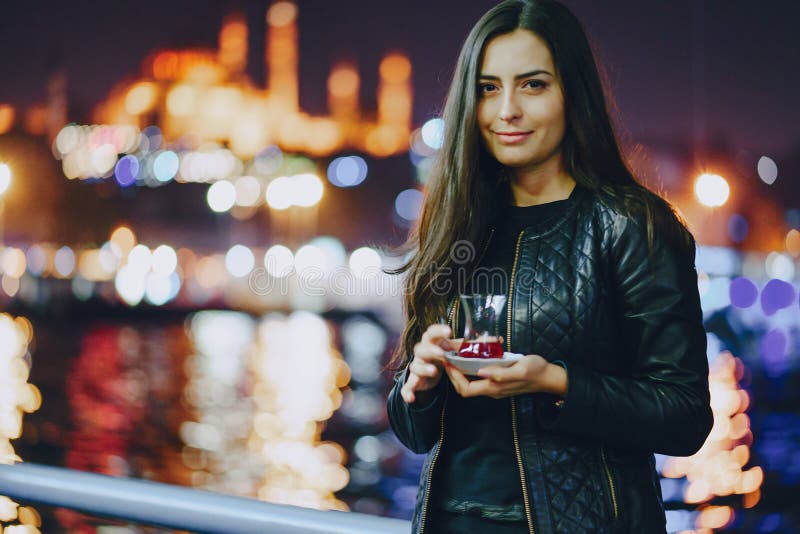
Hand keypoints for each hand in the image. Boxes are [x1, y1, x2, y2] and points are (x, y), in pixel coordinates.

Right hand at [400, 324, 461, 403]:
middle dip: (431, 350)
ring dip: (423, 368)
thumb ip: (460, 347)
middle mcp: (421, 354)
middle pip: (420, 349)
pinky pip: (407, 387)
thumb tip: (481, 342)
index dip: (438, 331)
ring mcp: (417, 368)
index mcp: (431, 343)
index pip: (431, 333)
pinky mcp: (414, 382)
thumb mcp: (450, 350)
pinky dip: (407, 392)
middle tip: (442, 354)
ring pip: (414, 366)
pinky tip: (411, 398)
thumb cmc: (442, 357)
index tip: (449, 331)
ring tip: (434, 372)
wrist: (429, 372)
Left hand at [444, 354, 564, 398]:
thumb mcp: (520, 369)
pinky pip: (479, 378)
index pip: (465, 389)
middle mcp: (492, 390)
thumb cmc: (536, 371)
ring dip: (461, 372)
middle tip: (449, 358)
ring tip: (456, 356)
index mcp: (494, 388)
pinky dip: (471, 369)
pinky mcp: (498, 381)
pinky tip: (472, 357)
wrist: (549, 377)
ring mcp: (495, 387)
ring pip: (471, 383)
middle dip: (454, 375)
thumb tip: (481, 372)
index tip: (449, 363)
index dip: (454, 378)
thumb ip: (500, 373)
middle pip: (464, 388)